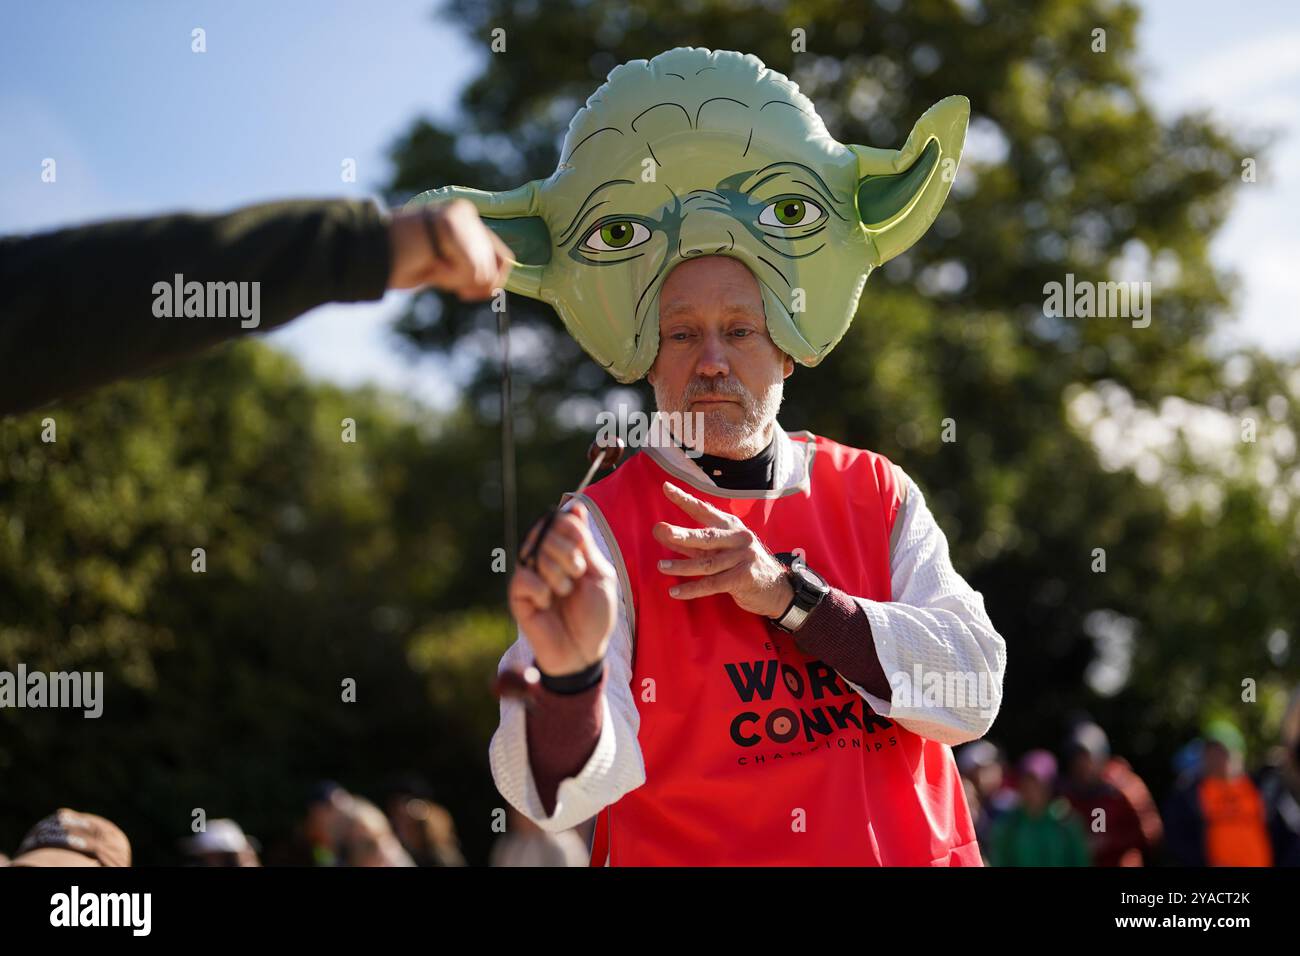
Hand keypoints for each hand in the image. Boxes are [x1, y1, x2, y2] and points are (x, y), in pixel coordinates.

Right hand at [388, 198, 513, 298]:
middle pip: (493, 269)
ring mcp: (460, 217)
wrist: (368, 254)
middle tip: (435, 271)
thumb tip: (496, 286)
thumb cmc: (402, 263)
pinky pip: (470, 269)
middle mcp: (467, 214)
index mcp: (467, 221)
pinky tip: (429, 264)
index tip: (465, 294)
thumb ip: (472, 270)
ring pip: (481, 271)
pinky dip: (448, 277)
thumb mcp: (446, 268)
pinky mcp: (451, 225)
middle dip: (465, 282)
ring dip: (452, 279)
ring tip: (428, 264)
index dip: (491, 283)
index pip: (503, 258)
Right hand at [508, 501, 617, 676]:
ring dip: (557, 572)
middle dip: (567, 551)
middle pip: (545, 530)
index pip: (559, 519)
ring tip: (565, 592)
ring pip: (534, 552)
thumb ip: (585, 543)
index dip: (569, 526)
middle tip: (578, 574)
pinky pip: (523, 577)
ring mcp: (531, 575)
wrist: (584, 651)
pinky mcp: (519, 595)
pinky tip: (547, 603)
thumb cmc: (596, 615)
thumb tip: (575, 505)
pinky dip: (540, 589)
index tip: (582, 544)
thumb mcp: (599, 575)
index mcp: (567, 550)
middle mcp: (546, 558)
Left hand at [653, 482, 793, 618]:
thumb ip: (691, 543)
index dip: (685, 499)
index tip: (666, 488)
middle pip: (705, 536)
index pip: (704, 510)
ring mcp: (743, 557)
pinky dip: (692, 589)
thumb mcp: (717, 551)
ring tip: (661, 567)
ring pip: (706, 563)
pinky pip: (713, 583)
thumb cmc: (741, 567)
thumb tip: (661, 533)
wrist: (776, 590)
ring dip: (681, 566)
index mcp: (731, 526)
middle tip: (659, 529)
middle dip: (681, 533)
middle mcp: (738, 538)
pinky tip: (675, 591)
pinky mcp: (744, 577)